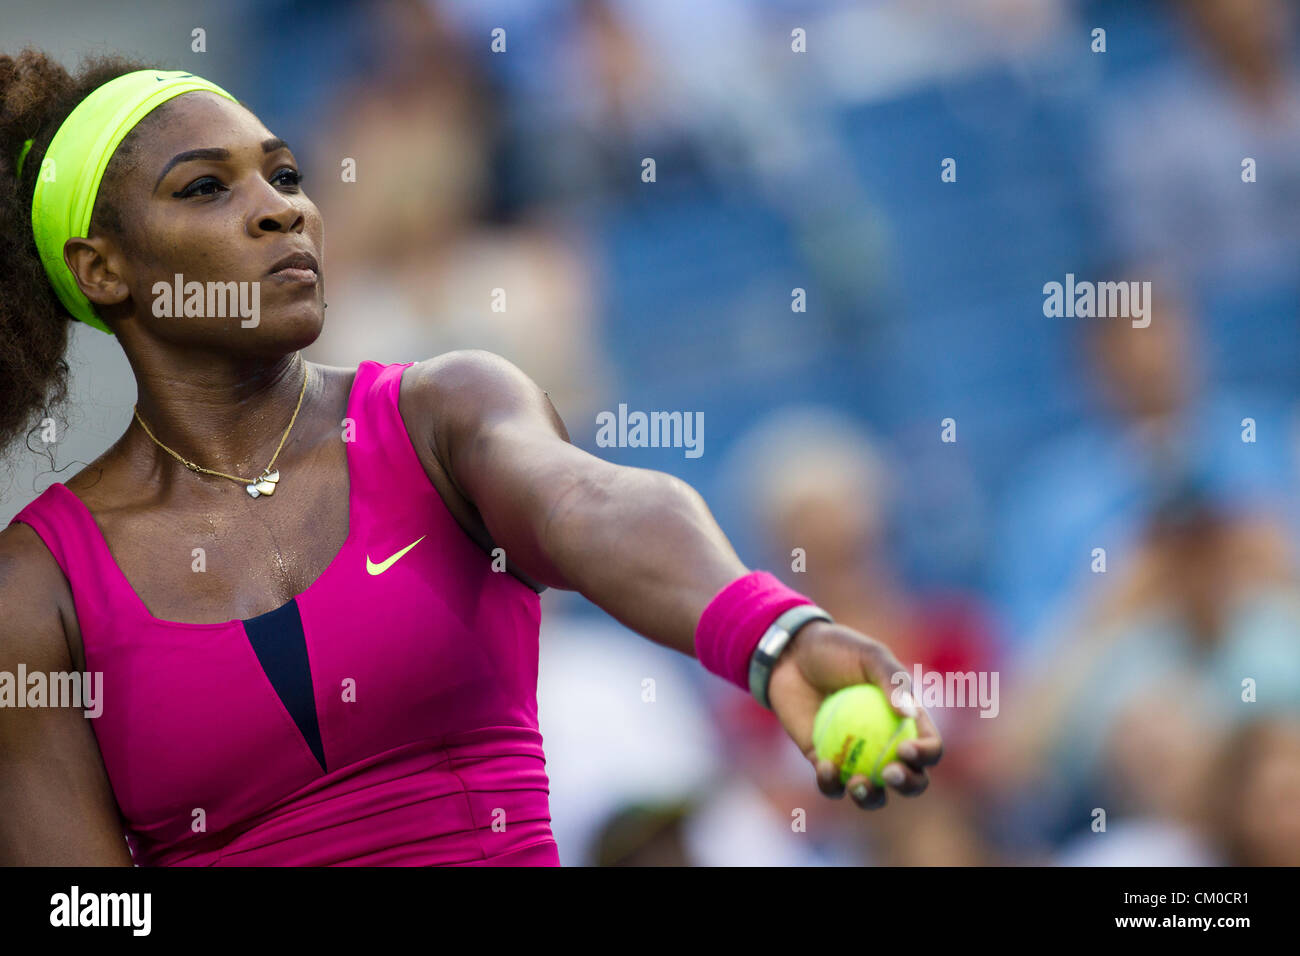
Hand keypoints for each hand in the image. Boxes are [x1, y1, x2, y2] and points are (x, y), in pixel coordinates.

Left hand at [766, 620, 942, 809]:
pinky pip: (831, 783)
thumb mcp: (869, 655)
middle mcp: (886, 745)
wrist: (792, 656)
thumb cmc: (837, 650)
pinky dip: (830, 782)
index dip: (925, 756)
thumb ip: (891, 680)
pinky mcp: (824, 762)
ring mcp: (855, 757)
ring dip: (869, 798)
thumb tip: (910, 715)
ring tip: (857, 784)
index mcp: (907, 721)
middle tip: (888, 774)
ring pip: (872, 792)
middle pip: (910, 780)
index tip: (905, 750)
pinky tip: (824, 766)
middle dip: (907, 786)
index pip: (929, 747)